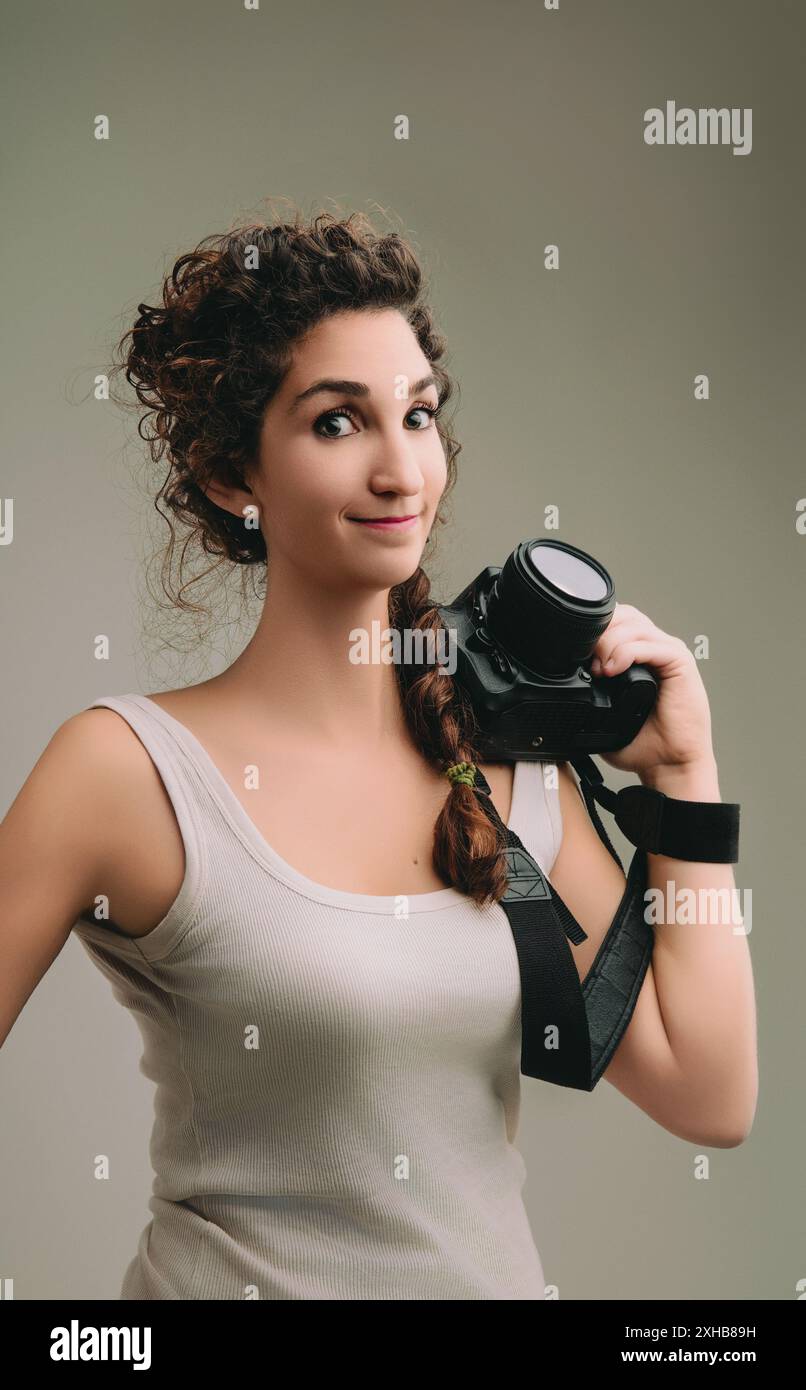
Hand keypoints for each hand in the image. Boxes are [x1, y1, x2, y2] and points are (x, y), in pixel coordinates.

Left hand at [590, 603, 714, 777]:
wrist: (669, 763)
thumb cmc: (642, 742)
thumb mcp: (603, 712)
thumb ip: (588, 690)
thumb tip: (559, 684)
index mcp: (638, 653)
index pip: (615, 620)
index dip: (593, 628)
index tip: (575, 653)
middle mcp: (655, 647)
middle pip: (623, 615)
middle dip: (600, 631)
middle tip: (586, 660)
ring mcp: (668, 652)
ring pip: (634, 626)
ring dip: (609, 643)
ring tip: (599, 670)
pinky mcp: (680, 663)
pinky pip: (652, 645)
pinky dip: (628, 653)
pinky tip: (613, 670)